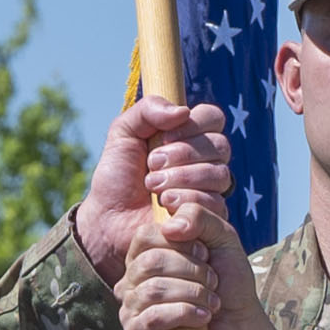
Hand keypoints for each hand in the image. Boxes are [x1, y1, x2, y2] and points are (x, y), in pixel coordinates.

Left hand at [75, 97, 233, 284]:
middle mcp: (206, 161)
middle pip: (220, 146)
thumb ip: (147, 110)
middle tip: (151, 165)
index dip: (194, 125)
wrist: (108, 219)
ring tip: (153, 186)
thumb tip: (183, 111)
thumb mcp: (123, 133)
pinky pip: (214, 203)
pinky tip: (163, 206)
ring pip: (219, 175)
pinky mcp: (210, 219)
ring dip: (181, 178)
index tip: (164, 137)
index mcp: (190, 136)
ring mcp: (210, 190)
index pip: (213, 118)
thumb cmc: (117, 177)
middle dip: (182, 154)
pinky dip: (184, 201)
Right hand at [120, 213, 279, 329]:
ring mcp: (131, 308)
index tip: (205, 255)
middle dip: (192, 271)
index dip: (181, 243)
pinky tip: (203, 317)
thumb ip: (199, 216)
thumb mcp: (222, 238)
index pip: (145, 235)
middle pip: (150, 262)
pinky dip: (185, 313)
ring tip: (212, 301)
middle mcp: (132, 280)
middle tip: (213, 281)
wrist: (240, 328)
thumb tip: (171, 226)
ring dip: (193, 293)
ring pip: (153, 290)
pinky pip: (154, 317)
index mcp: (145, 255)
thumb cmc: (228, 284)